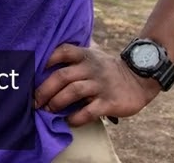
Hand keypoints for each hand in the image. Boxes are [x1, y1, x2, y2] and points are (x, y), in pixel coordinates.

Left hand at [34, 44, 158, 126]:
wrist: (139, 79)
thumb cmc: (108, 69)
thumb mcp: (93, 56)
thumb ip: (75, 56)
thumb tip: (47, 61)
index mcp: (85, 55)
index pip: (62, 51)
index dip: (47, 60)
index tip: (34, 72)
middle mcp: (91, 68)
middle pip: (62, 76)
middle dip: (45, 90)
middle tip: (35, 101)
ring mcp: (100, 85)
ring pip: (73, 92)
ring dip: (57, 102)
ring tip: (48, 110)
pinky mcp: (109, 102)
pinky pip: (88, 111)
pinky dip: (75, 118)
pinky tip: (68, 121)